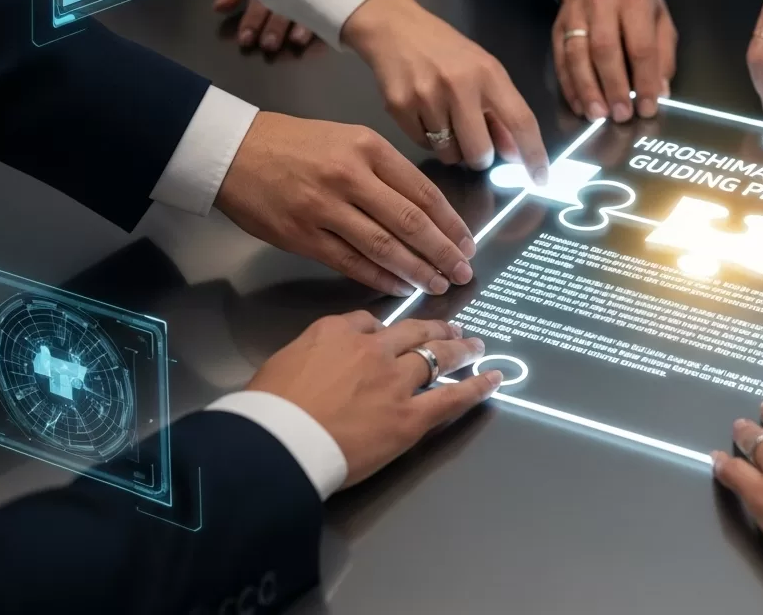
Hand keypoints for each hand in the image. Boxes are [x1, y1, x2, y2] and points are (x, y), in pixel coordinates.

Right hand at [215, 112, 476, 296]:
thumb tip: (427, 211)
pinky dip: (379, 278)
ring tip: (438, 285)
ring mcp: (324, 209)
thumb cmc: (295, 143)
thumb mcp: (348, 137)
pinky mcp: (301, 236)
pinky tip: (399, 287)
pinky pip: (350, 262)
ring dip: (416, 271)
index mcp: (368, 148)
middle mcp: (350, 177)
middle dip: (443, 253)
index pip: (424, 192)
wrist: (232, 150)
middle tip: (463, 273)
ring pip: (383, 247)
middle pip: (410, 223)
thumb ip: (386, 170)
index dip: (451, 223)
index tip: (468, 243)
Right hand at [247, 313, 501, 486]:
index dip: (387, 330)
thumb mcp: (282, 364)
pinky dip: (477, 386)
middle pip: (413, 333)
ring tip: (475, 345)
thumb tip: (322, 364)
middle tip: (451, 328)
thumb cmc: (268, 409)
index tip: (395, 334)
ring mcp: (395, 381)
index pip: (371, 322)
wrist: (277, 440)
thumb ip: (311, 356)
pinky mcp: (409, 417)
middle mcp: (373, 349)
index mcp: (337, 332)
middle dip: (435, 329)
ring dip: (460, 349)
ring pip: (438, 356)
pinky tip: (494, 377)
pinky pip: (452, 397)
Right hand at [342, 0, 548, 179]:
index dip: (534, 155)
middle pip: (480, 153)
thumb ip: (501, 112)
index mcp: (489, 74)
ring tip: (444, 119)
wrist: (394, 28)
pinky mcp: (398, 106)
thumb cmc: (447, 52)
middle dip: (480, 157)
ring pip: (450, 155)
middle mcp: (459, 85)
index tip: (541, 179)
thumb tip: (516, 156)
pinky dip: (427, 137)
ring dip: (452, 147)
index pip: (521, 122)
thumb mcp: (483, 71)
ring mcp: (426, 96)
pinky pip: (422, 145)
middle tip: (472, 139)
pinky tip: (423, 112)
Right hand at [555, 0, 676, 122]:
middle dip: (614, 86)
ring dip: (587, 89)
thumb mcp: (659, 15)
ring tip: (598, 115)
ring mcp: (575, 15)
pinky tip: (579, 105)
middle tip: (622, 115)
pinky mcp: (557, 27)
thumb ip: (663, 53)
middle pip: (605, 50)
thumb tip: (660, 92)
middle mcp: (602, 4)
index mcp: (634, 0)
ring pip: (577, 55)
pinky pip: (560, 59)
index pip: (641, 46)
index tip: (648, 108)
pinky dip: (569, 85)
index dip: (645, 80)